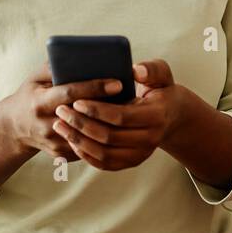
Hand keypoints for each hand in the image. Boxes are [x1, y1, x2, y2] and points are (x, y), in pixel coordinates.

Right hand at [0, 63, 125, 162]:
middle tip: (131, 98)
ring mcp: (53, 142)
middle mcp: (45, 124)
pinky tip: (117, 126)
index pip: (70, 93)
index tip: (117, 83)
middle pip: (82, 116)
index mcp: (39, 102)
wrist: (14, 127)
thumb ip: (54, 67)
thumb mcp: (35, 78)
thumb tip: (79, 57)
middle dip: (107, 107)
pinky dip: (101, 137)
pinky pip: (86, 146)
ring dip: (108, 124)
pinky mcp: (60, 154)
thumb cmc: (30, 95)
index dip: (95, 88)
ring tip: (129, 111)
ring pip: (88, 135)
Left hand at [52, 59, 185, 170]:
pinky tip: (71, 140)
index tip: (76, 101)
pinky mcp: (131, 162)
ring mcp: (141, 154)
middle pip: (109, 137)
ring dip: (79, 140)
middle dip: (81, 124)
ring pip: (104, 153)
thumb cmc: (160, 90)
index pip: (121, 116)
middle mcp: (150, 139)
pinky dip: (86, 154)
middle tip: (61, 111)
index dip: (96, 110)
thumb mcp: (162, 74)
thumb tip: (135, 71)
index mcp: (156, 116)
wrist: (172, 116)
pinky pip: (105, 163)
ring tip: (59, 125)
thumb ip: (152, 68)